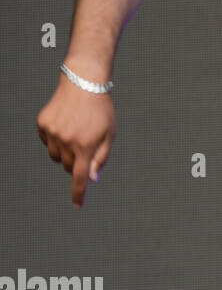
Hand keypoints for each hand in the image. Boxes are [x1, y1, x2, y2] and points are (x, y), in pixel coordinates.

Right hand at [37, 75, 116, 207]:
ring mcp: (52, 132)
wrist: (84, 83)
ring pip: (55, 156)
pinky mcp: (42, 124)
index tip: (77, 206)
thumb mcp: (110, 133)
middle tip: (85, 148)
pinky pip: (46, 142)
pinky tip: (65, 124)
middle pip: (68, 167)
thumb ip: (102, 157)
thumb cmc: (101, 110)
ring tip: (75, 133)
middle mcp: (67, 141)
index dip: (79, 193)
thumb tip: (92, 178)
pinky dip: (54, 139)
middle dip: (77, 163)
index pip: (81, 176)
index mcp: (86, 145)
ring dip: (64, 152)